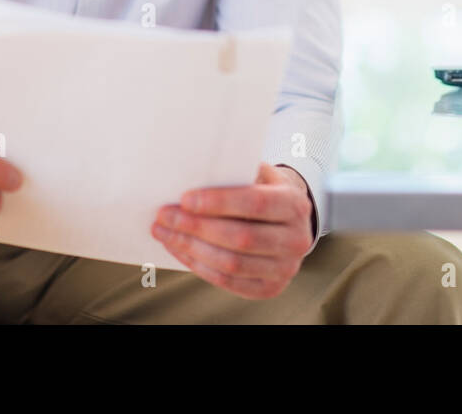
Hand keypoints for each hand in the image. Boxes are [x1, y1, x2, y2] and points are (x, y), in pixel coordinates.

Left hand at [150, 163, 313, 298]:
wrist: (289, 221)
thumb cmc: (265, 192)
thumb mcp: (260, 175)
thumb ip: (235, 173)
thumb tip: (195, 176)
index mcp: (295, 205)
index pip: (256, 203)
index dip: (219, 202)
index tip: (185, 199)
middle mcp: (296, 239)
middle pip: (241, 237)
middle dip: (197, 227)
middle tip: (165, 216)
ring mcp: (285, 268)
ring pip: (232, 264)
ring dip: (192, 249)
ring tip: (166, 233)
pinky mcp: (270, 287)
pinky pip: (229, 282)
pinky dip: (199, 266)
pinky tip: (180, 250)